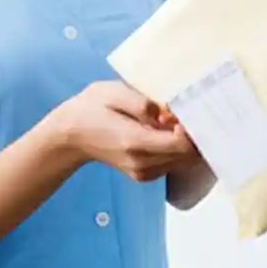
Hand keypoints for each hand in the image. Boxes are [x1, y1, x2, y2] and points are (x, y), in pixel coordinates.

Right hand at [49, 81, 201, 182]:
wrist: (71, 135)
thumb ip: (143, 103)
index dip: (193, 127)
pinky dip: (179, 149)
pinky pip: (174, 163)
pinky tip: (169, 131)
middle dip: (195, 134)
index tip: (189, 109)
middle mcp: (142, 163)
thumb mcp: (114, 92)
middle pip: (188, 156)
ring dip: (189, 142)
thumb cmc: (92, 108)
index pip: (181, 144)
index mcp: (134, 142)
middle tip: (190, 112)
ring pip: (184, 162)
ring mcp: (143, 173)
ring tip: (177, 119)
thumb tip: (169, 113)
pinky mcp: (145, 175)